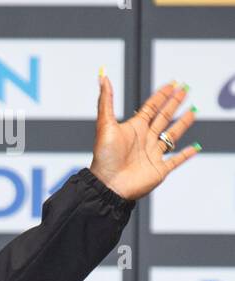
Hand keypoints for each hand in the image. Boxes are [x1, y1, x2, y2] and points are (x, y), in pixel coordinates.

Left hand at [90, 75, 199, 201]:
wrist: (107, 185)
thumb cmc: (104, 158)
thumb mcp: (105, 125)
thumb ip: (106, 101)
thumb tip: (103, 77)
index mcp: (134, 128)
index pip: (151, 107)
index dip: (162, 95)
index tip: (172, 83)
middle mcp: (145, 140)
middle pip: (163, 118)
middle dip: (174, 103)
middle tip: (185, 89)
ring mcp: (153, 155)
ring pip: (171, 136)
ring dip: (183, 124)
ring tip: (193, 111)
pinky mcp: (159, 170)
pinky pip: (176, 161)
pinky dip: (186, 155)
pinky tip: (195, 148)